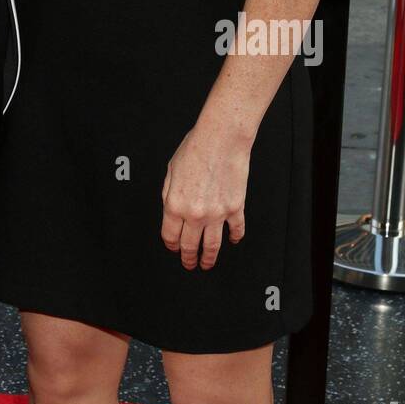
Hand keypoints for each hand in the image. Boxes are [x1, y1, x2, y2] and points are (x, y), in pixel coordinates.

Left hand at [160, 126, 249, 269]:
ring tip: (207, 264)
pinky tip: (232, 241)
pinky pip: (236, 230)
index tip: (173, 249)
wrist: (221, 139)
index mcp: (175, 204)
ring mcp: (217, 214)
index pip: (170, 235)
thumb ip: (168, 193)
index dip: (171, 245)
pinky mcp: (235, 208)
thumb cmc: (195, 149)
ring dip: (208, 258)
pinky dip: (234, 238)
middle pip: (190, 245)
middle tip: (189, 263)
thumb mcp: (170, 170)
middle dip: (188, 257)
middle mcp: (195, 214)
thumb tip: (169, 208)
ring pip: (212, 246)